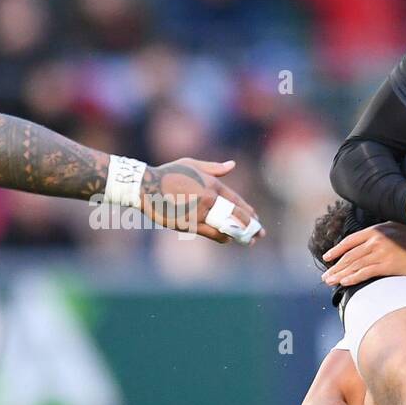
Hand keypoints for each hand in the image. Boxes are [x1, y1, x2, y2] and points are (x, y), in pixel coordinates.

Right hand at [141, 158, 264, 244]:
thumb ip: (214, 167)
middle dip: (251, 225)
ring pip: (227, 226)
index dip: (247, 210)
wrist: (145, 186)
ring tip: (249, 240)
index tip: (255, 217)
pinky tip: (229, 239)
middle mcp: (209, 198)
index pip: (236, 200)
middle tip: (260, 232)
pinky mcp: (190, 223)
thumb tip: (232, 165)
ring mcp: (200, 212)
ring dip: (240, 234)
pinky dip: (222, 237)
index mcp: (211, 183)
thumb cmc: (168, 173)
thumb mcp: (191, 164)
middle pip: (236, 214)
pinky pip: (212, 233)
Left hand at [321, 221, 405, 287]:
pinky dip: (353, 278)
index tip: (327, 257)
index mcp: (377, 230)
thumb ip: (381, 232)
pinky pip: (365, 272)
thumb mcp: (397, 228)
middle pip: (350, 255)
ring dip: (340, 274)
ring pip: (355, 265)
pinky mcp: (387, 265)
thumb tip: (367, 241)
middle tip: (326, 276)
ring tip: (330, 281)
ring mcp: (381, 253)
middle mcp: (376, 240)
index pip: (350, 241)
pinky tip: (344, 282)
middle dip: (336, 267)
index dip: (337, 250)